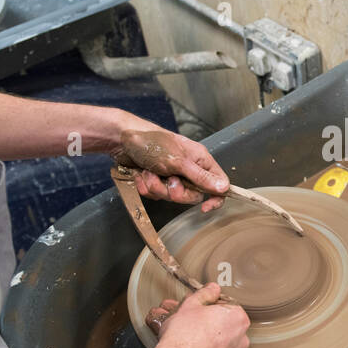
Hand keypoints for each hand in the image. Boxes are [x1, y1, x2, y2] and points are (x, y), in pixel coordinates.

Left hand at [112, 126, 228, 212]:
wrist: (122, 139)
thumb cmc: (153, 143)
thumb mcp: (179, 161)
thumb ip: (201, 177)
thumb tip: (225, 187)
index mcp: (199, 160)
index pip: (218, 183)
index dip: (215, 197)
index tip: (206, 207)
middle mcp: (188, 169)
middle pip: (192, 195)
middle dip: (176, 191)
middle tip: (169, 181)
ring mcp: (171, 176)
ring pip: (171, 196)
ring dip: (157, 187)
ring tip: (149, 172)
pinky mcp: (156, 181)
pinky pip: (156, 194)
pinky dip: (146, 186)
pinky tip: (141, 174)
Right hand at [146, 283, 249, 347]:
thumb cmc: (183, 335)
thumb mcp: (191, 305)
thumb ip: (205, 294)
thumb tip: (213, 289)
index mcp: (238, 317)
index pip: (226, 304)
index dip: (208, 304)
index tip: (197, 306)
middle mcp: (241, 337)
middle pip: (223, 322)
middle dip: (205, 318)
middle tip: (187, 317)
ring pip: (218, 338)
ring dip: (203, 333)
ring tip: (184, 330)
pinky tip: (188, 346)